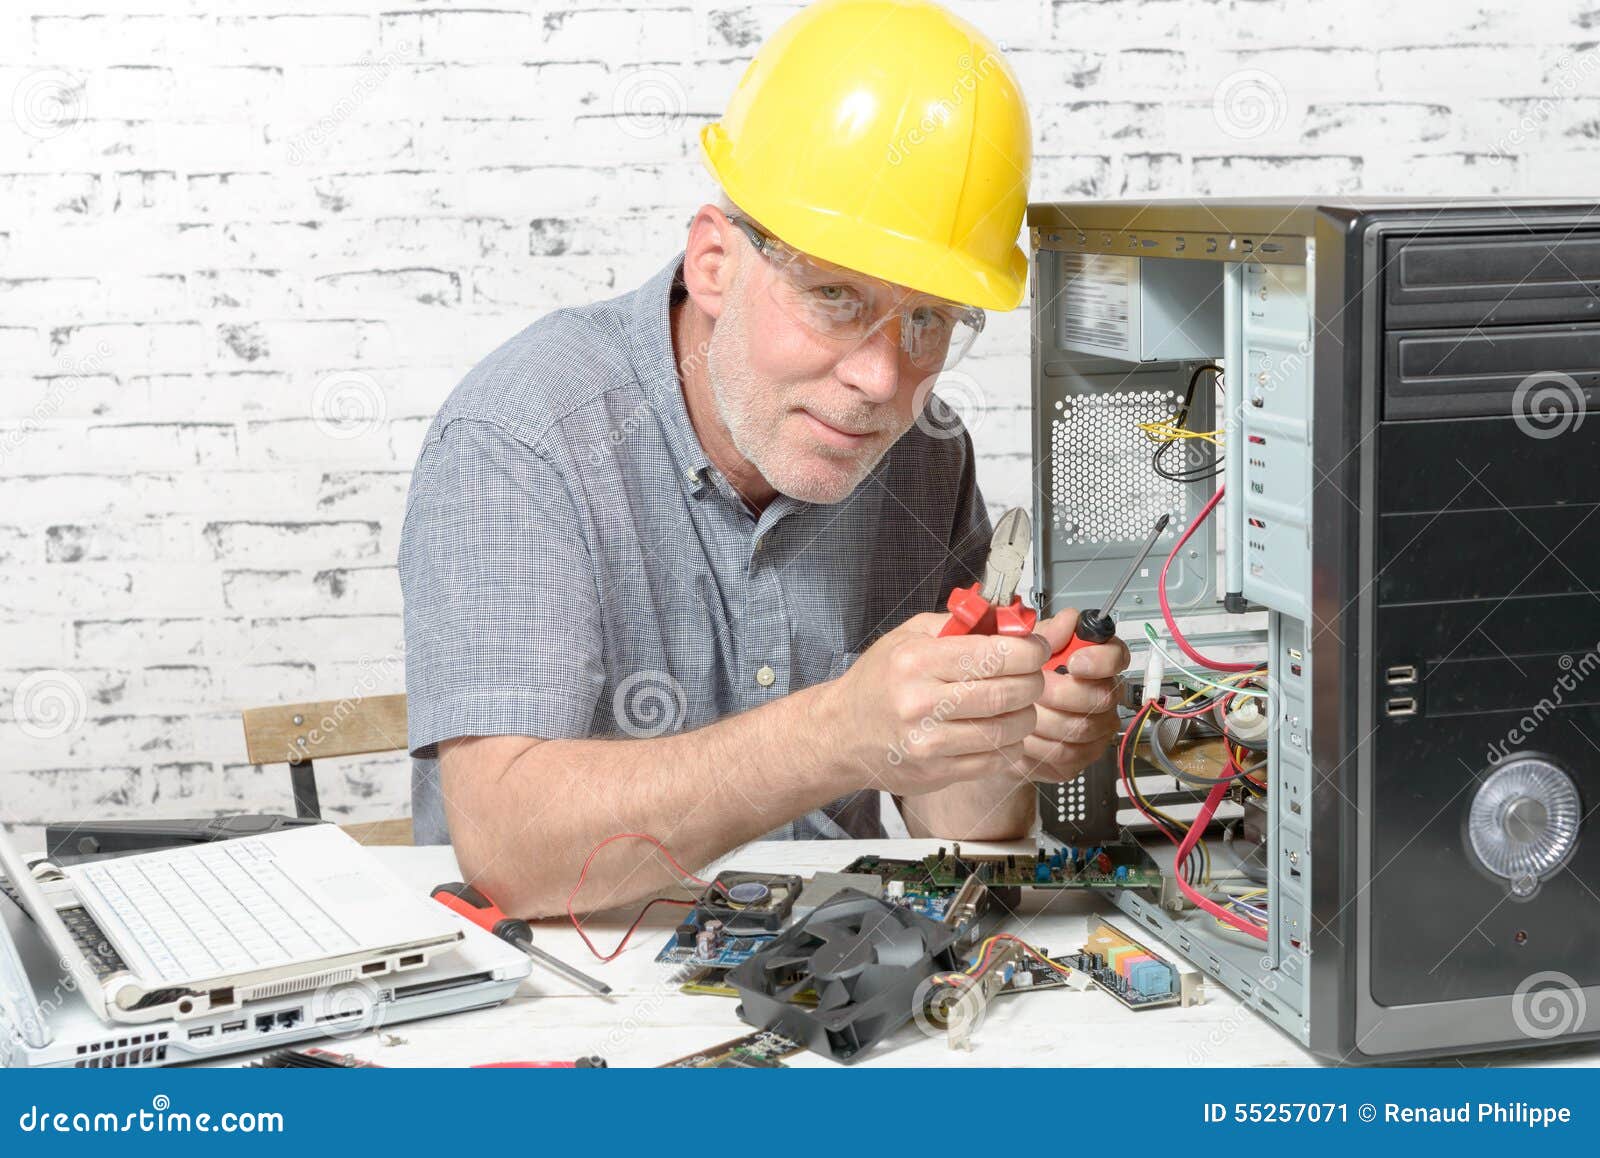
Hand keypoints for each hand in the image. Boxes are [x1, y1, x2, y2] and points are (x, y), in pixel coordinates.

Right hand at [818, 612, 1048, 795]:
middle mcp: (920, 703)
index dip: (1029, 650)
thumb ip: (961, 624)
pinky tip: (1000, 731)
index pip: (994, 654)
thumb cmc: (878, 681)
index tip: (1036, 648)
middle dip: (1033, 682)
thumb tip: (1014, 618)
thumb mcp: (909, 636)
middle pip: (1007, 692)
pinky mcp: (936, 772)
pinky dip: (1010, 744)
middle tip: (1032, 677)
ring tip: (1017, 705)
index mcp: (916, 661)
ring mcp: (928, 742)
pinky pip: (995, 760)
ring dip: (1025, 715)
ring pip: (1007, 730)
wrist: (841, 733)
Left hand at [1022, 609, 1129, 781]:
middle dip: (1061, 693)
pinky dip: (1038, 745)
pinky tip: (1024, 735)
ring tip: (1022, 711)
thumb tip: (1068, 620)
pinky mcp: (1080, 758)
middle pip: (1101, 697)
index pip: (1118, 656)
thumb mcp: (1025, 649)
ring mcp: (1096, 730)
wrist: (996, 723)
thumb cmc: (1017, 681)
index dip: (1100, 660)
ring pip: (1081, 728)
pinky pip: (1066, 755)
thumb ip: (1047, 633)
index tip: (1073, 662)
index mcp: (1096, 663)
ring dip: (1044, 719)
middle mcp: (1104, 696)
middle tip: (1034, 690)